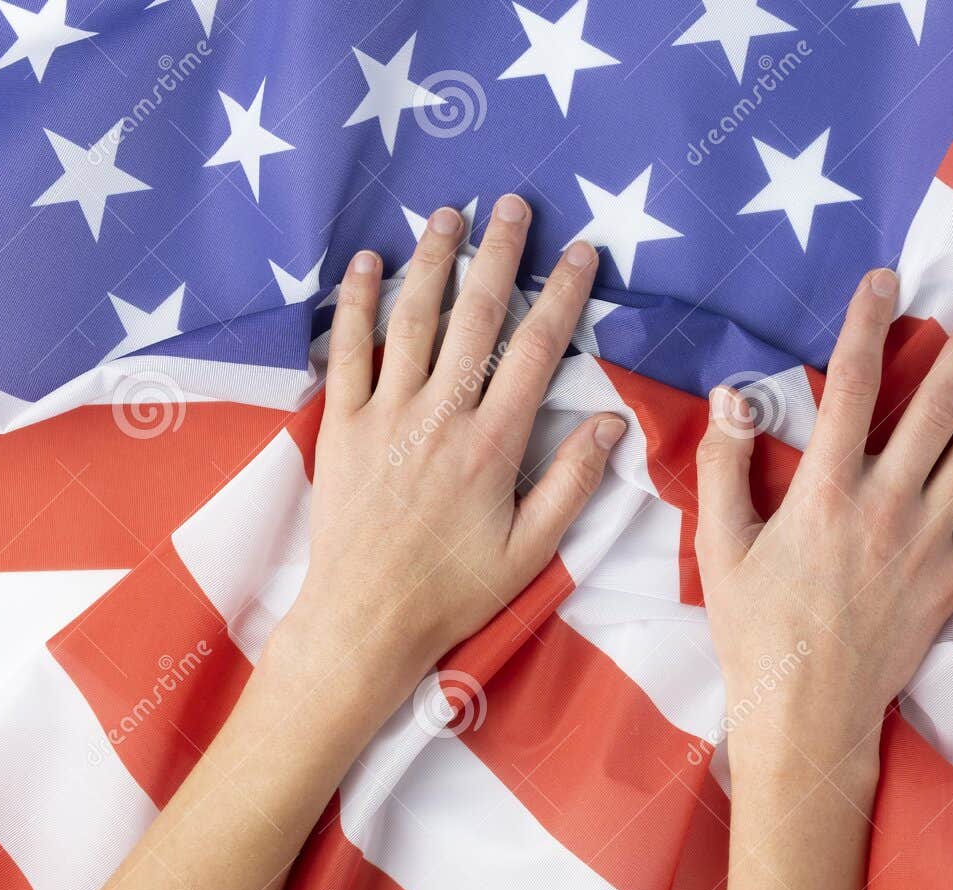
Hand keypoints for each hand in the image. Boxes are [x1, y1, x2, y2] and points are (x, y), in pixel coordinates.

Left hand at [270, 195, 621, 709]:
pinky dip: (355, 303)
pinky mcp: (340, 426)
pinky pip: (346, 352)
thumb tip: (612, 423)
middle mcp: (441, 417)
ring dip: (432, 261)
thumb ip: (572, 483)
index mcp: (493, 445)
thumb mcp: (531, 552)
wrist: (365, 620)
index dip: (562, 295)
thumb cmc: (453, 592)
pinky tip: (367, 262)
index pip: (538, 351)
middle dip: (498, 255)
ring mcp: (385, 416)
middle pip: (476, 317)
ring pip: (412, 320)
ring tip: (447, 214)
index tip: (580, 252)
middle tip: (512, 204)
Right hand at [694, 269, 952, 802]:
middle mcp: (886, 505)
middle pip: (935, 408)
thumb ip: (723, 466)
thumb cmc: (754, 631)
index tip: (886, 279)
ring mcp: (928, 543)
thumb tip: (731, 395)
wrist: (804, 713)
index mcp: (824, 490)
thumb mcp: (718, 548)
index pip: (850, 387)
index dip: (867, 325)